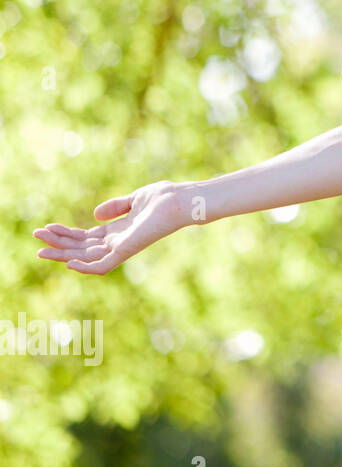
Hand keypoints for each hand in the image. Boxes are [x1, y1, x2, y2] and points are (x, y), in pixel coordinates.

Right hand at [32, 180, 188, 274]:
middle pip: (81, 247)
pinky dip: (86, 267)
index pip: (86, 237)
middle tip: (36, 237)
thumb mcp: (134, 200)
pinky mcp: (127, 251)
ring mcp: (122, 247)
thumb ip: (116, 207)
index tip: (47, 228)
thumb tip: (95, 214)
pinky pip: (103, 266)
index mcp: (118, 231)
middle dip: (58, 243)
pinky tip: (69, 263)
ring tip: (41, 249)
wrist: (180, 201)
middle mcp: (118, 242)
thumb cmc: (163, 198)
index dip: (66, 234)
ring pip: (86, 257)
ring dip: (63, 253)